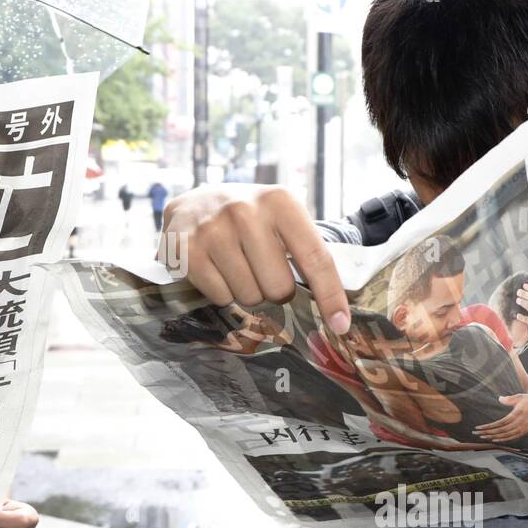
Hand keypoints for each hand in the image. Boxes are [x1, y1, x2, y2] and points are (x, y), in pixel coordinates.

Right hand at [161, 184, 350, 333]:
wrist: (194, 203)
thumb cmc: (249, 219)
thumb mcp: (281, 218)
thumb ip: (306, 252)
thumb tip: (337, 312)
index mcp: (280, 202)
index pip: (315, 258)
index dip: (330, 296)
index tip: (340, 325)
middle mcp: (245, 211)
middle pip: (279, 288)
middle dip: (275, 291)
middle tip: (262, 272)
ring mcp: (213, 229)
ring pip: (248, 296)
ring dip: (247, 292)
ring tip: (236, 267)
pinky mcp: (186, 250)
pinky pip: (219, 297)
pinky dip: (222, 292)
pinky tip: (216, 269)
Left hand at [474, 390, 527, 442]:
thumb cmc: (526, 398)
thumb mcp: (519, 396)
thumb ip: (509, 399)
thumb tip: (500, 399)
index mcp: (519, 413)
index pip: (502, 422)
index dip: (490, 426)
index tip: (480, 427)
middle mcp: (522, 422)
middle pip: (503, 430)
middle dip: (489, 433)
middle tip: (477, 433)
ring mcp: (524, 427)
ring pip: (507, 435)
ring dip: (494, 437)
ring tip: (483, 437)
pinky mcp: (525, 430)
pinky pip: (513, 437)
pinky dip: (504, 439)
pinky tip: (495, 440)